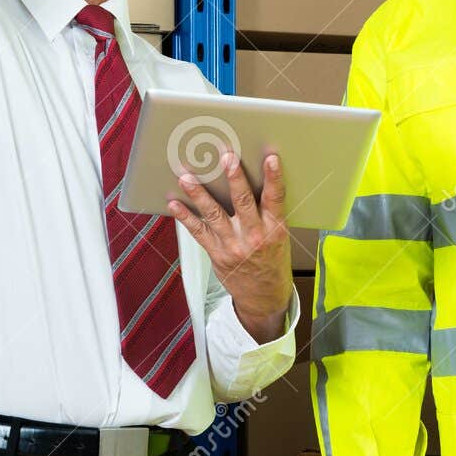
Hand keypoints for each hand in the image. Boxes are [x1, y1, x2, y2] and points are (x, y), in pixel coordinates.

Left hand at [168, 152, 291, 343]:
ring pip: (214, 214)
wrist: (264, 297)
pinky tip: (174, 203)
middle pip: (243, 202)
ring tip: (187, 177)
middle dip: (234, 178)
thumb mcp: (280, 237)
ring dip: (199, 194)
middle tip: (227, 158)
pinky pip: (198, 232)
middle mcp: (253, 236)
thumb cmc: (273, 263)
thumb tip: (255, 183)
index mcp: (274, 230)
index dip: (273, 177)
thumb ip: (268, 214)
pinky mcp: (216, 253)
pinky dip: (185, 217)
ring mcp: (233, 245)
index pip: (275, 199)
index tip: (270, 158)